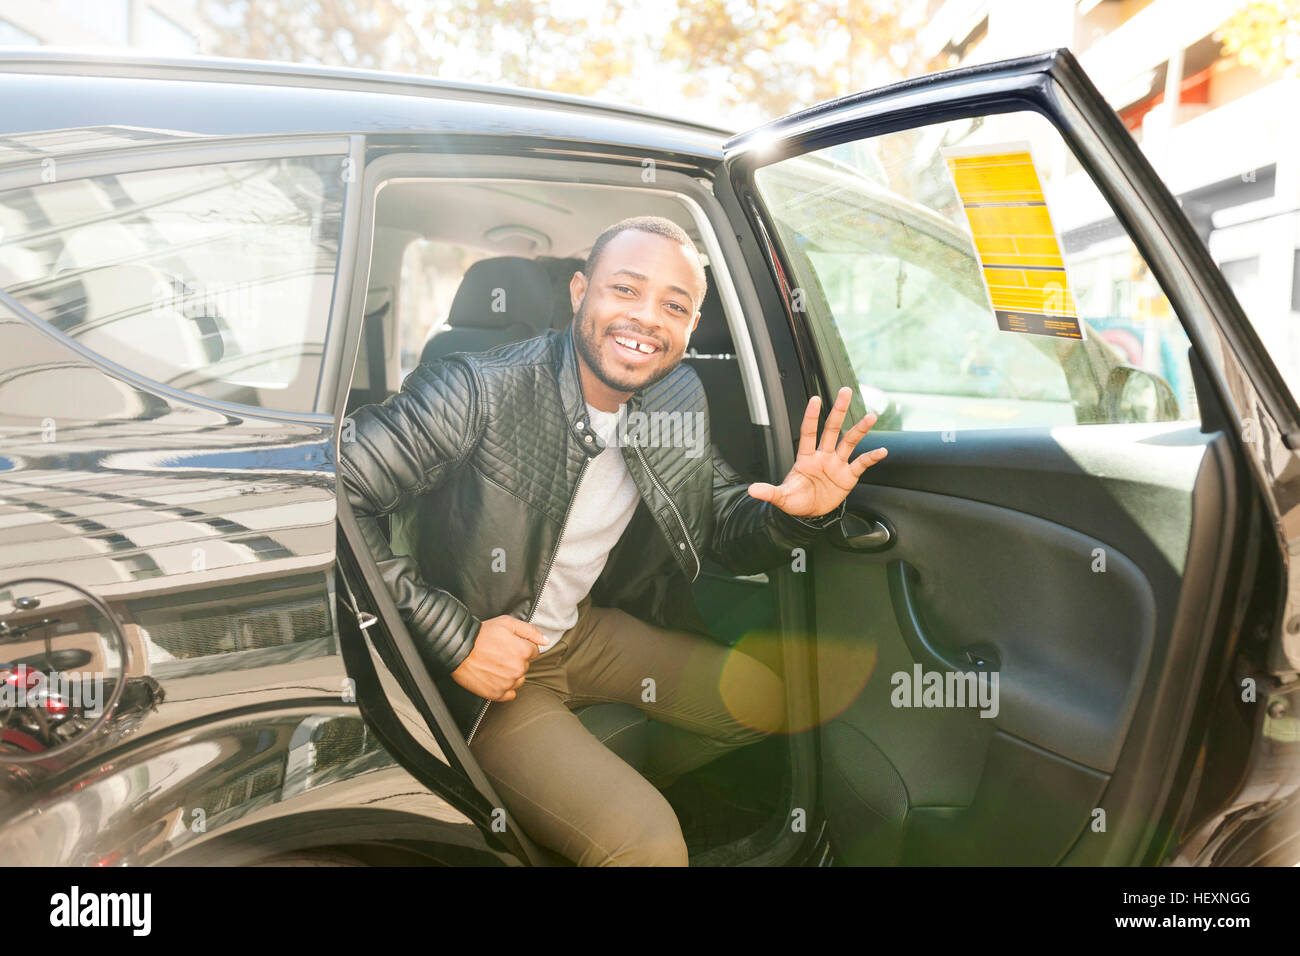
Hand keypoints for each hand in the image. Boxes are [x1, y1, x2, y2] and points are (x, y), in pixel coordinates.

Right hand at [450, 615, 547, 700]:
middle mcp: (518, 669)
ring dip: (511, 674)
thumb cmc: (482, 634)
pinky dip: (504, 687)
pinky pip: (510, 694)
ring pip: (519, 679)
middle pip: (525, 666)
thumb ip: (530, 631)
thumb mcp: (507, 623)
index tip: (508, 644)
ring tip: (495, 664)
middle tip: (499, 652)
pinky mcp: (496, 694)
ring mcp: (508, 683)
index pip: (533, 652)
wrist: (458, 648)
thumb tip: (546, 641)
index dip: (521, 646)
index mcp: (523, 651)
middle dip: (516, 659)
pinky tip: (494, 677)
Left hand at [747, 386, 886, 517]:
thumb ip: (770, 492)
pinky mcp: (848, 476)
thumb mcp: (782, 497)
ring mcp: (837, 464)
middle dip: (838, 410)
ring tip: (871, 416)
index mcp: (806, 458)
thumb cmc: (796, 501)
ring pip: (849, 442)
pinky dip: (871, 457)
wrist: (811, 515)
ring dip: (860, 429)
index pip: (808, 432)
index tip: (815, 399)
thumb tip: (752, 490)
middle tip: (845, 391)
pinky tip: (882, 450)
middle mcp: (823, 456)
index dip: (811, 417)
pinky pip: (861, 464)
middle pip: (832, 429)